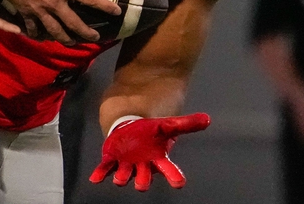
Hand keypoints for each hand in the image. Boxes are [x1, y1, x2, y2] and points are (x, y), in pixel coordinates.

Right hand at [0, 0, 121, 44]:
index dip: (105, 7)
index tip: (116, 13)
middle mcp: (54, 3)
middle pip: (74, 24)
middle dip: (86, 34)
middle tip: (95, 38)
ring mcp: (39, 11)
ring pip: (55, 32)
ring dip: (66, 40)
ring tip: (72, 43)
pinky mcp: (25, 14)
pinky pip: (34, 29)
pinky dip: (39, 35)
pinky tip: (42, 38)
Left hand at [90, 113, 209, 190]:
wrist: (133, 129)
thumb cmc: (151, 132)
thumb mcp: (168, 125)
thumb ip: (187, 124)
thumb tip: (207, 118)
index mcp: (158, 160)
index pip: (169, 171)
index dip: (174, 177)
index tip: (179, 183)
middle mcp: (143, 167)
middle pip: (145, 179)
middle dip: (143, 182)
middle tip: (142, 183)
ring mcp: (126, 165)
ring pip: (125, 176)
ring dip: (122, 178)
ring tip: (120, 179)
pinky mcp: (112, 160)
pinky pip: (106, 169)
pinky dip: (101, 174)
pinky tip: (95, 178)